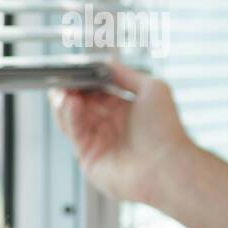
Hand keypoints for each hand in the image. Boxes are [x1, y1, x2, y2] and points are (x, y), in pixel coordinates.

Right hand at [47, 59, 192, 206]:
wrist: (167, 165)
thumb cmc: (166, 129)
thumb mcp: (152, 89)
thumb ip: (127, 74)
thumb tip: (108, 62)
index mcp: (125, 111)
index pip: (97, 93)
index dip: (84, 82)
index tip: (74, 71)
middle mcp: (111, 127)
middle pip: (81, 106)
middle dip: (70, 92)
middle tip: (61, 80)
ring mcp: (100, 144)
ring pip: (72, 120)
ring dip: (66, 104)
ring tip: (63, 91)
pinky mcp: (90, 159)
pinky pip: (75, 134)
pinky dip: (70, 117)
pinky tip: (71, 103)